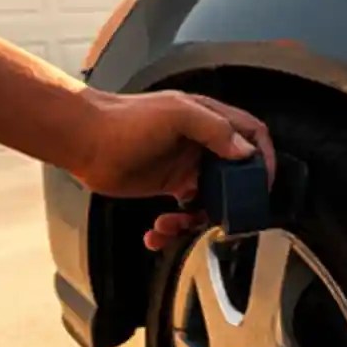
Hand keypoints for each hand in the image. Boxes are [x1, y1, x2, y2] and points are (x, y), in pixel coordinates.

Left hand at [75, 90, 276, 250]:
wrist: (83, 140)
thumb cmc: (123, 120)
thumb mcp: (176, 115)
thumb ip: (215, 129)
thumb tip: (245, 152)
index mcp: (209, 119)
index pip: (252, 135)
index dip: (263, 158)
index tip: (262, 184)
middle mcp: (201, 143)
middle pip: (235, 175)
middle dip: (231, 201)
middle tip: (221, 218)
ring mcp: (186, 166)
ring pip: (211, 200)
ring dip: (198, 220)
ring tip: (174, 225)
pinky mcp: (168, 186)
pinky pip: (185, 212)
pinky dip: (175, 227)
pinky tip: (158, 231)